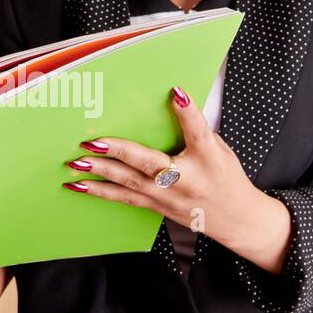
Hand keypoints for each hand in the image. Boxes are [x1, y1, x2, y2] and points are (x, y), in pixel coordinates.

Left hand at [63, 85, 264, 252]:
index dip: (188, 111)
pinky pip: (124, 198)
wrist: (236, 220)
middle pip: (148, 162)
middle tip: (92, 142)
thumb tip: (173, 105)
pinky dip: (100, 191)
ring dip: (100, 173)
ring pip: (129, 183)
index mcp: (208, 158)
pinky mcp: (156, 206)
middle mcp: (185, 179)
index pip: (198, 131)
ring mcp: (167, 196)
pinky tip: (79, 185)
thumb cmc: (226, 180)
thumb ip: (196, 131)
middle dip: (118, 151)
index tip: (176, 92)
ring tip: (76, 164)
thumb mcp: (219, 149)